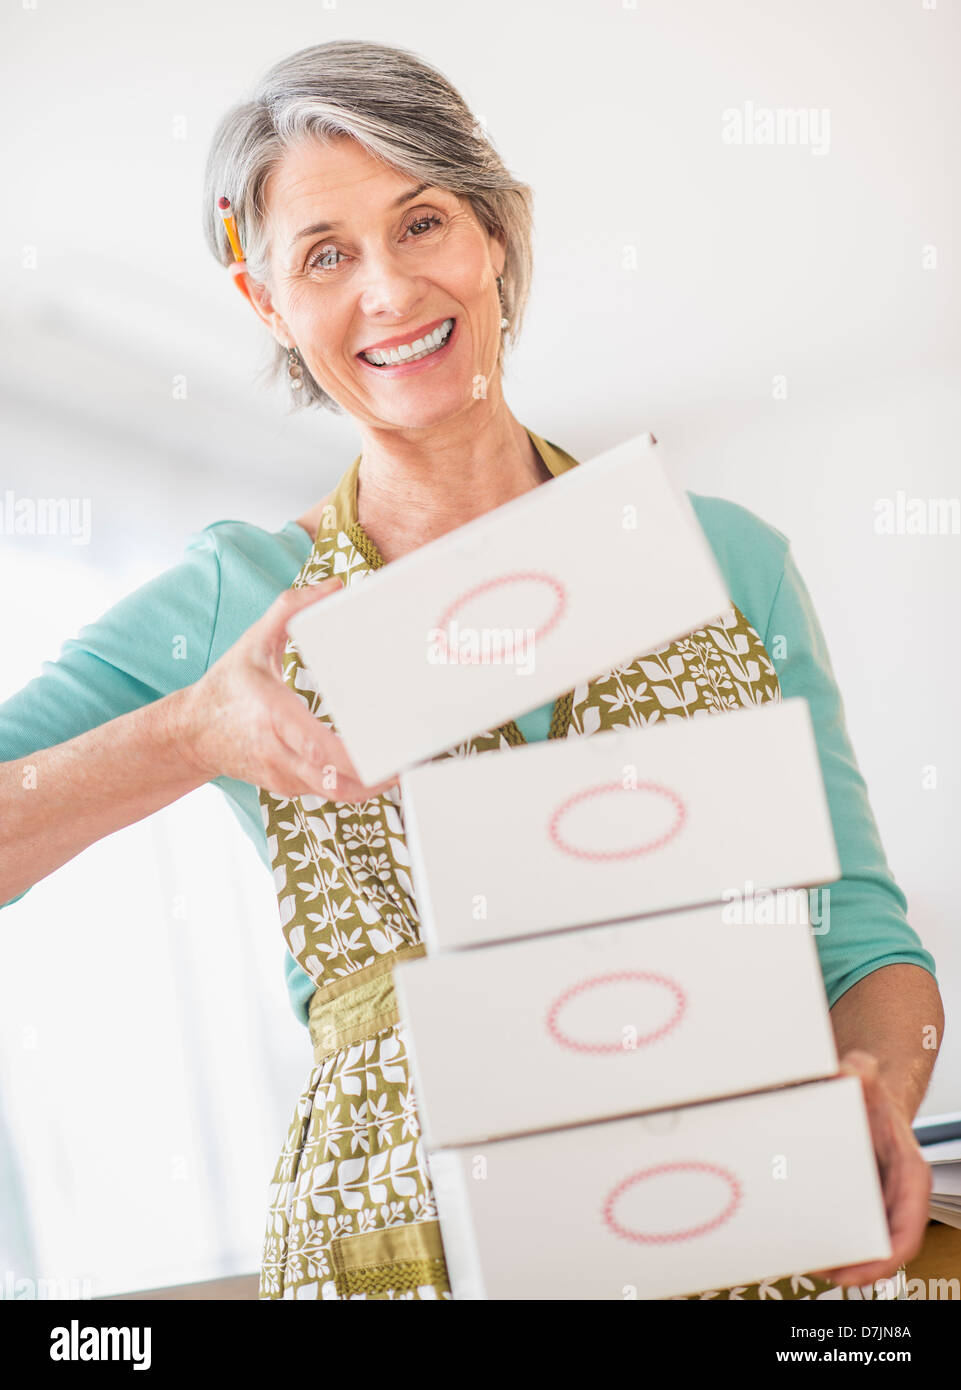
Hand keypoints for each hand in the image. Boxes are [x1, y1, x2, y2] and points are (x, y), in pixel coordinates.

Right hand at [174, 578, 398, 802]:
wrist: (191, 733)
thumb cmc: (228, 685)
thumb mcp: (255, 640)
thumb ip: (291, 608)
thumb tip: (334, 585)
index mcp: (271, 713)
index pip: (316, 746)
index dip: (353, 757)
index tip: (384, 753)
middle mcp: (276, 751)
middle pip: (332, 782)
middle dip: (376, 780)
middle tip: (409, 765)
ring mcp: (281, 776)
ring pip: (334, 794)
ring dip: (370, 786)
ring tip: (401, 768)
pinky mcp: (286, 788)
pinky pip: (325, 792)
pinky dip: (352, 784)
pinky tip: (375, 769)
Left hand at [809, 1049, 931, 1291]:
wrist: (863, 1095)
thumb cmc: (870, 1094)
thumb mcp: (865, 1077)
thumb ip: (859, 1071)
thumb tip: (846, 1072)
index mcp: (909, 1175)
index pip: (907, 1229)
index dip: (885, 1256)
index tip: (859, 1269)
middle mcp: (896, 1193)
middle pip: (884, 1246)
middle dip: (857, 1267)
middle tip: (825, 1270)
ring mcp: (878, 1200)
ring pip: (866, 1244)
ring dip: (842, 1260)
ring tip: (810, 1262)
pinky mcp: (857, 1201)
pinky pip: (849, 1230)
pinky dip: (832, 1243)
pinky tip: (808, 1246)